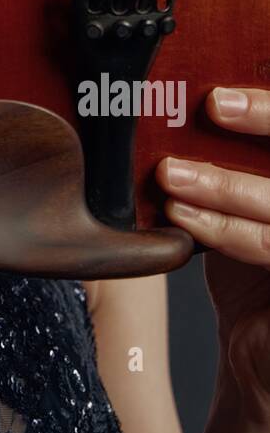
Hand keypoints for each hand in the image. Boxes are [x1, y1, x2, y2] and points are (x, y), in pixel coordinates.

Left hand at [156, 88, 269, 418]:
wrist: (259, 352)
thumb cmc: (251, 266)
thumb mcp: (242, 200)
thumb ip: (229, 159)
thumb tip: (180, 96)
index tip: (231, 80)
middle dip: (268, 118)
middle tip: (215, 104)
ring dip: (227, 183)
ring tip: (172, 173)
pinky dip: (226, 228)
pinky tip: (182, 217)